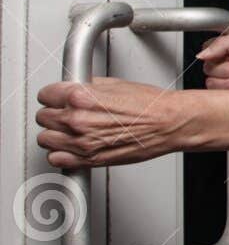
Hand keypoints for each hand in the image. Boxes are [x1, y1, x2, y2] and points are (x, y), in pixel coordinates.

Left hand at [35, 77, 190, 168]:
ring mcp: (83, 142)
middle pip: (43, 117)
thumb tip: (73, 89)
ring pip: (45, 139)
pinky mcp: (91, 159)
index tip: (57, 98)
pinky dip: (60, 154)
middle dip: (52, 113)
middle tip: (64, 113)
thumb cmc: (151, 105)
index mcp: (81, 97)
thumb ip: (87, 87)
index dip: (52, 96)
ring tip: (67, 130)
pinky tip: (70, 146)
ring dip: (54, 134)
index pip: (45, 95)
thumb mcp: (115, 84)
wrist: (170, 124)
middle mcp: (78, 120)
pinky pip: (56, 159)